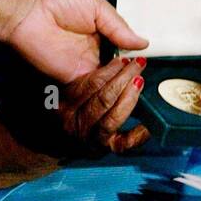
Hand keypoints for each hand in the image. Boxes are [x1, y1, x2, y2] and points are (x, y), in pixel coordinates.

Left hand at [0, 0, 147, 80]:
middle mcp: (91, 50)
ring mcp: (81, 64)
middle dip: (130, 70)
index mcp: (98, 32)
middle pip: (116, 69)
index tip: (145, 60)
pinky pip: (94, 86)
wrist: (29, 5)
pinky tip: (119, 75)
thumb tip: (143, 43)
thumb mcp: (97, 6)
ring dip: (122, 76)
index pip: (121, 51)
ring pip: (108, 80)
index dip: (133, 57)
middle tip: (142, 67)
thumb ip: (120, 27)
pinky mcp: (71, 76)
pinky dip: (108, 83)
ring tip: (134, 70)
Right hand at [0, 56, 151, 161]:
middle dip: (123, 79)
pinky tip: (147, 123)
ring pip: (112, 119)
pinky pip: (122, 144)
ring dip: (130, 98)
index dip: (109, 70)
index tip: (122, 58)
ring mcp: (87, 138)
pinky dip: (137, 134)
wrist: (53, 139)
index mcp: (63, 103)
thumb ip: (75, 70)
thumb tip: (108, 51)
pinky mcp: (101, 149)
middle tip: (137, 63)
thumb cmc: (65, 104)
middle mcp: (72, 123)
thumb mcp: (61, 85)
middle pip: (103, 99)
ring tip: (139, 80)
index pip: (89, 85)